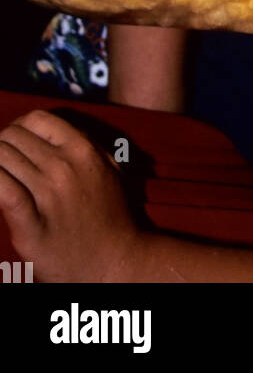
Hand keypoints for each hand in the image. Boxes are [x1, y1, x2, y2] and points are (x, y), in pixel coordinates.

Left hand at [0, 109, 143, 281]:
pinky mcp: (30, 225)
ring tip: (0, 178)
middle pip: (12, 138)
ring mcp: (48, 195)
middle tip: (2, 164)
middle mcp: (64, 166)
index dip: (18, 128)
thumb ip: (85, 146)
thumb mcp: (109, 170)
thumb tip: (52, 131)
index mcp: (83, 150)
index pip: (35, 119)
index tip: (14, 144)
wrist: (113, 262)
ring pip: (1, 159)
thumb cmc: (111, 218)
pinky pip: (2, 189)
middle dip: (0, 146)